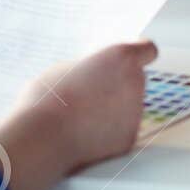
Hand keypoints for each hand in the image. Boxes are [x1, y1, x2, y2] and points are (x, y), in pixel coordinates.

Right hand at [0, 39, 158, 189]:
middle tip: (92, 93)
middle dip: (119, 85)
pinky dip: (109, 133)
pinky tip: (85, 134)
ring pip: (128, 107)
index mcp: (122, 58)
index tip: (129, 60)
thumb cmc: (47, 100)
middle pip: (135, 80)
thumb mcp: (64, 69)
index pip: (148, 49)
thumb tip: (92, 74)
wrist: (41, 140)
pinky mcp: (129, 139)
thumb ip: (89, 68)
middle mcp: (136, 83)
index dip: (138, 54)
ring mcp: (135, 113)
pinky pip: (121, 131)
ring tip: (81, 117)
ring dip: (113, 109)